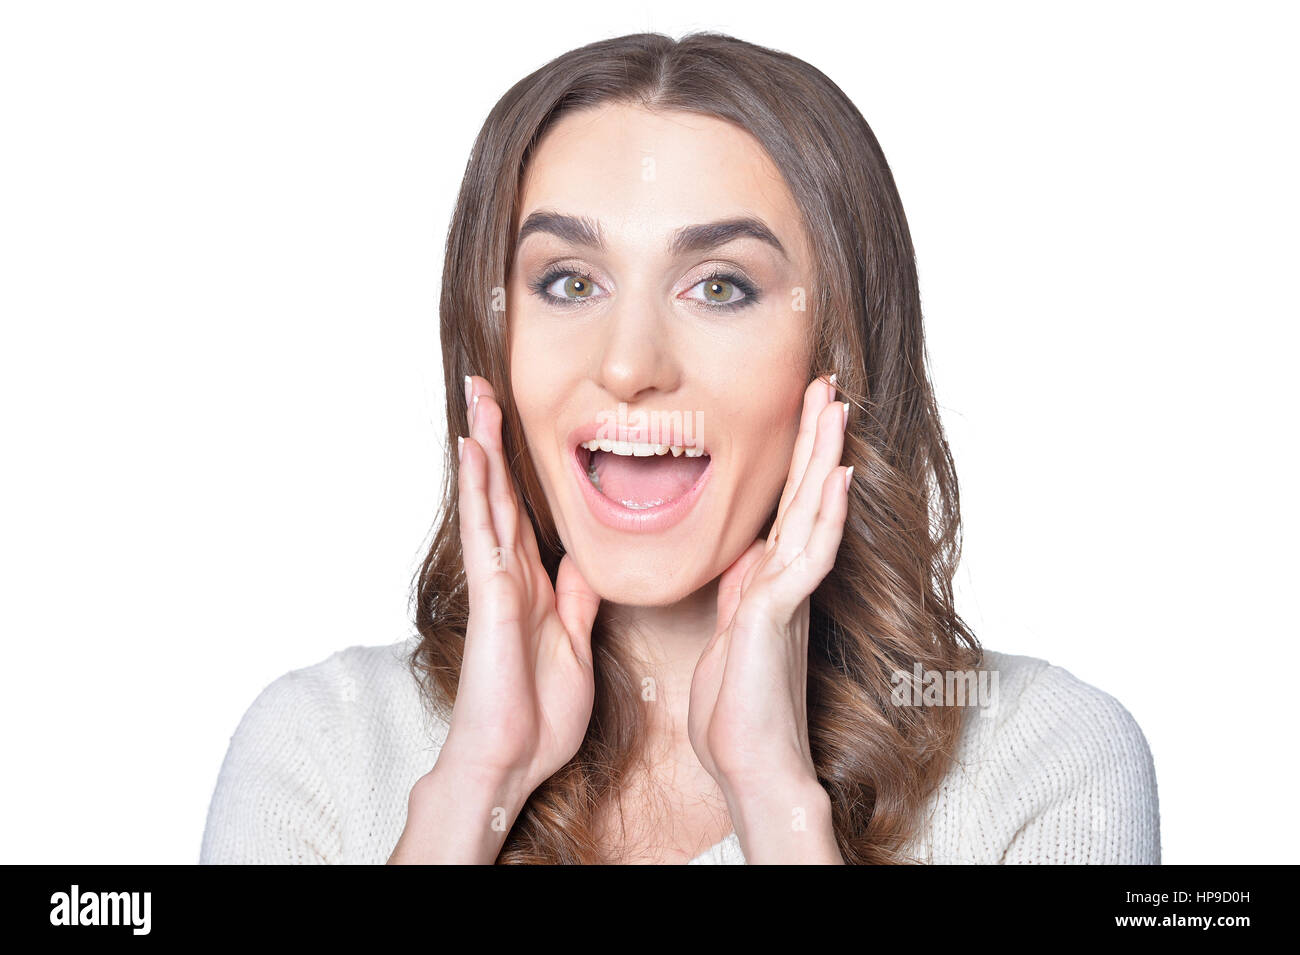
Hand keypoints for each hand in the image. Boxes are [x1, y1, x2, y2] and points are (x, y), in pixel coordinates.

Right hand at [389, 375, 600, 862]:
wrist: (513, 760)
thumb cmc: (539, 714)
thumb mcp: (576, 644)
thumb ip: (576, 600)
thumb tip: (583, 562)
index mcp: (535, 585)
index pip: (525, 511)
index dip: (519, 466)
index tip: (518, 422)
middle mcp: (511, 576)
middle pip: (501, 493)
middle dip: (495, 439)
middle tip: (487, 385)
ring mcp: (498, 584)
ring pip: (489, 502)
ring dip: (483, 449)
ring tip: (476, 398)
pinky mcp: (494, 599)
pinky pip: (486, 534)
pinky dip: (481, 492)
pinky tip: (475, 453)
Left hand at [687, 375, 849, 860]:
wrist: (751, 769)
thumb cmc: (738, 715)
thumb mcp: (732, 638)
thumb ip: (744, 594)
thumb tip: (749, 556)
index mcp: (771, 586)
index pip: (788, 509)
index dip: (797, 461)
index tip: (802, 413)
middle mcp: (787, 584)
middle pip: (806, 497)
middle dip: (815, 440)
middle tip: (827, 387)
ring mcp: (788, 598)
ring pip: (813, 514)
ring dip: (823, 458)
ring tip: (835, 407)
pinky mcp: (780, 616)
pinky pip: (808, 558)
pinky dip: (824, 517)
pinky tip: (835, 479)